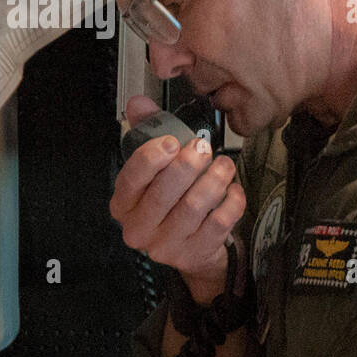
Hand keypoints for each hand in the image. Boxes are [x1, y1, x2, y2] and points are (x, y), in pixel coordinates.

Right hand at [111, 95, 245, 303]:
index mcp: (124, 204)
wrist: (192, 248)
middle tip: (203, 148)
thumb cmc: (170, 202)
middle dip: (188, 166)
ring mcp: (167, 245)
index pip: (130, 179)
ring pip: (193, 207)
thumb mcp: (155, 168)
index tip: (173, 142)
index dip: (152, 158)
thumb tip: (138, 103)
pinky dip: (231, 202)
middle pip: (163, 194)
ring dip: (214, 180)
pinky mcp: (195, 253)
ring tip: (224, 165)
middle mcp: (140, 228)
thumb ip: (146, 131)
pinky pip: (218, 223)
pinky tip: (233, 189)